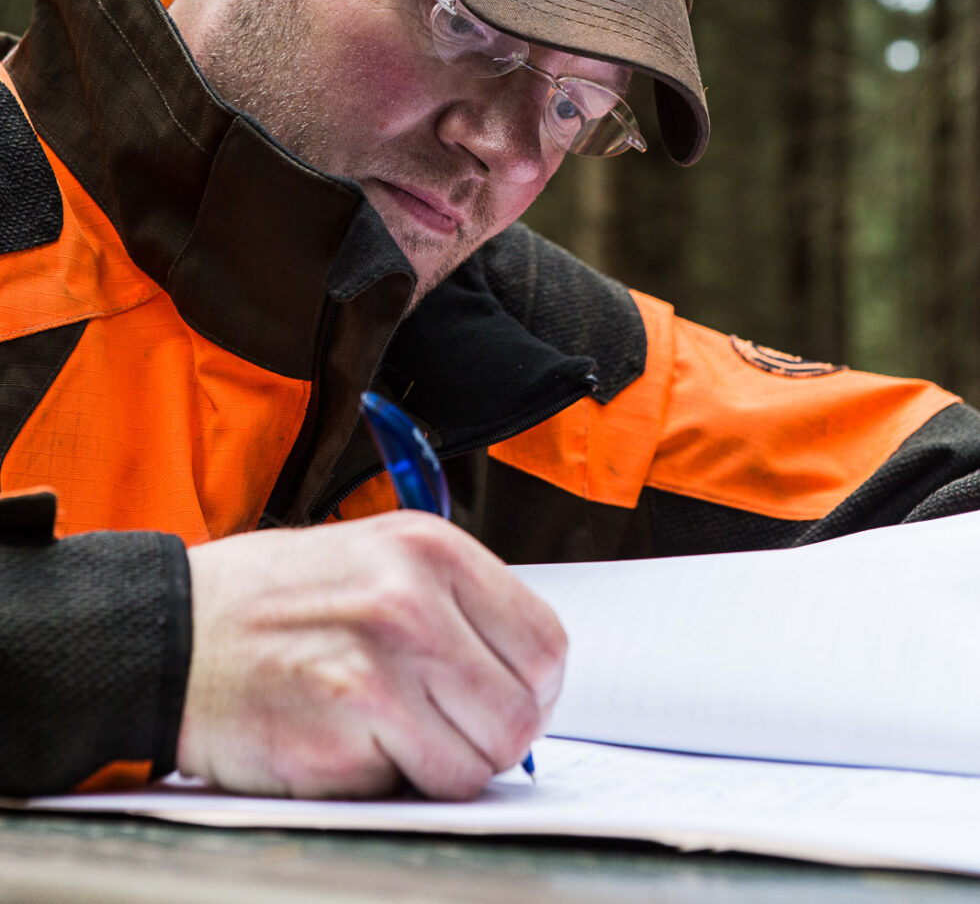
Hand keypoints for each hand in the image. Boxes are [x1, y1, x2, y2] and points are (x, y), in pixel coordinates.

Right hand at [176, 513, 565, 799]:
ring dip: (439, 768)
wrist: (171, 632)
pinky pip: (410, 791)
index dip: (533, 690)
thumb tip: (525, 678)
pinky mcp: (338, 735)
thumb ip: (453, 607)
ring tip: (384, 733)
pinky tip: (342, 743)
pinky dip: (386, 784)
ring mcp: (376, 669)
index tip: (502, 701)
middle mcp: (411, 602)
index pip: (546, 644)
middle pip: (520, 714)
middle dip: (489, 740)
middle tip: (443, 732)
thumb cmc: (271, 600)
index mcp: (430, 551)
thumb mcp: (376, 559)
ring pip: (475, 766)